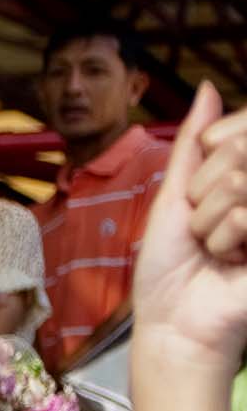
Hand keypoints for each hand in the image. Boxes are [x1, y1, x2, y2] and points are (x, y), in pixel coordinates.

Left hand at [136, 80, 246, 367]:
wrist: (177, 322)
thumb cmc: (171, 265)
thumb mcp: (174, 195)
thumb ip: (194, 141)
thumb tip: (208, 88)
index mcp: (242, 174)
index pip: (231, 133)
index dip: (203, 164)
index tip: (195, 201)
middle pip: (233, 156)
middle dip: (201, 199)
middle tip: (202, 233)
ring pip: (237, 183)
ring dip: (210, 224)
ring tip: (217, 249)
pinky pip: (245, 213)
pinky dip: (226, 238)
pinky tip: (234, 260)